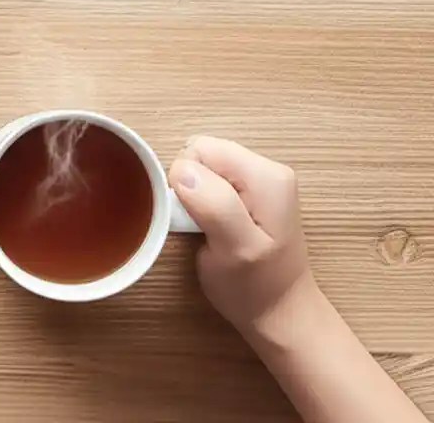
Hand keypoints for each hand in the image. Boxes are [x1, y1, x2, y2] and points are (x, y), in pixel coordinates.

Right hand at [168, 136, 318, 336]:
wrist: (280, 313)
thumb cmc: (254, 287)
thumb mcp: (234, 250)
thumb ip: (214, 206)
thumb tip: (183, 171)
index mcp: (266, 176)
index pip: (200, 149)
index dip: (185, 181)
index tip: (195, 218)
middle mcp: (267, 169)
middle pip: (202, 153)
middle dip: (190, 186)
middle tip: (201, 225)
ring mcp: (260, 180)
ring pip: (203, 166)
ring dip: (195, 196)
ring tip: (208, 229)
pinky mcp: (251, 192)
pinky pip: (210, 181)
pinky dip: (202, 201)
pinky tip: (213, 226)